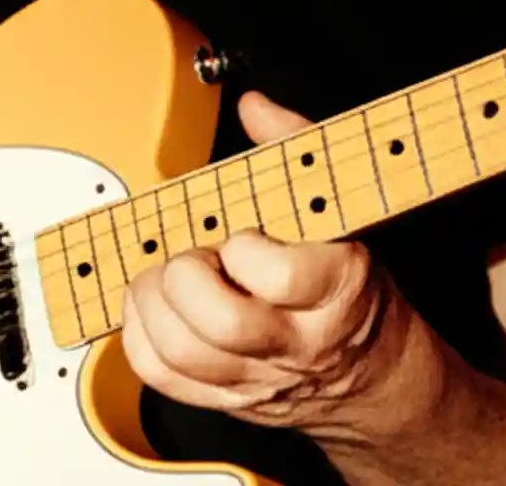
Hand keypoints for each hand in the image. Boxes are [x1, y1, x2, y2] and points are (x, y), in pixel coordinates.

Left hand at [122, 92, 432, 435]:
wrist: (366, 367)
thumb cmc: (344, 281)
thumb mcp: (337, 209)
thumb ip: (295, 149)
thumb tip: (254, 106)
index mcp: (335, 288)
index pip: (280, 278)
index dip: (243, 250)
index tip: (238, 232)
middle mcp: (296, 342)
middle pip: (223, 325)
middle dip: (186, 279)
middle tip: (189, 256)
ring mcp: (257, 377)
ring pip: (183, 353)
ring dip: (153, 305)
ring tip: (163, 277)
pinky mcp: (224, 398)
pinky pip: (161, 376)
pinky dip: (138, 336)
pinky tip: (152, 308)